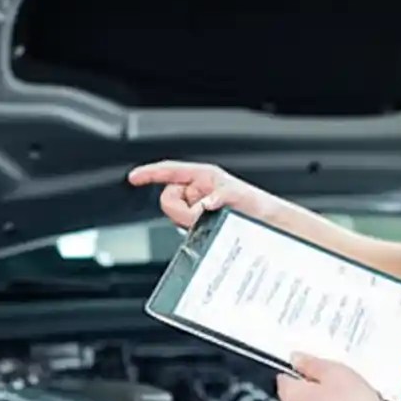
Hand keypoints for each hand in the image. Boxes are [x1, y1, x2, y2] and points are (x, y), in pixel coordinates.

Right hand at [127, 160, 273, 228]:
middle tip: (203, 214)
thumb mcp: (235, 196)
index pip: (169, 171)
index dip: (150, 173)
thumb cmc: (256, 204)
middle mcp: (197, 190)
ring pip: (176, 216)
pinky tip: (211, 227)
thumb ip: (215, 199)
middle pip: (168, 199)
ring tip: (214, 219)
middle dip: (182, 210)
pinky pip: (184, 228)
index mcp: (203, 175)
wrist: (267, 223)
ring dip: (191, 221)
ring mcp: (196, 207)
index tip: (133, 178)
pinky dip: (194, 229)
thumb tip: (201, 206)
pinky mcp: (198, 223)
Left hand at [276, 353, 400, 400]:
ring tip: (355, 396)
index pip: (284, 376)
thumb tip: (297, 359)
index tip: (315, 362)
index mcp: (292, 398)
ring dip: (332, 399)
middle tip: (340, 377)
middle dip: (318, 383)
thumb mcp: (335, 372)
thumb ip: (311, 364)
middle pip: (301, 392)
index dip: (301, 366)